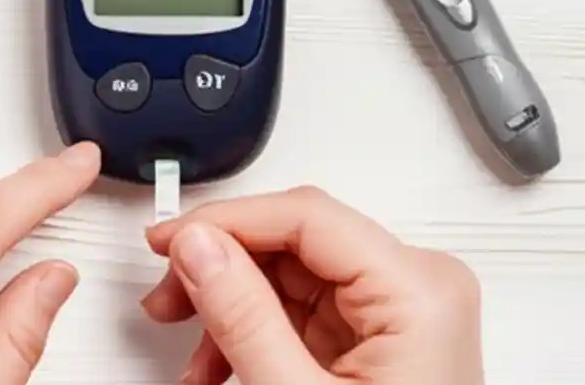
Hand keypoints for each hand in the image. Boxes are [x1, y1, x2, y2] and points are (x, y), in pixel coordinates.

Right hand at [143, 186, 483, 384]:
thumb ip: (244, 316)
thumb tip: (197, 245)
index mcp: (418, 291)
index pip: (307, 216)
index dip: (227, 221)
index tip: (167, 243)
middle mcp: (417, 288)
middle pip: (296, 242)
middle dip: (223, 270)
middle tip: (167, 299)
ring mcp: (400, 312)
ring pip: (291, 275)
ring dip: (232, 307)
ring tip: (192, 354)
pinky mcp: (379, 336)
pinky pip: (303, 310)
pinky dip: (256, 332)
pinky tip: (221, 367)